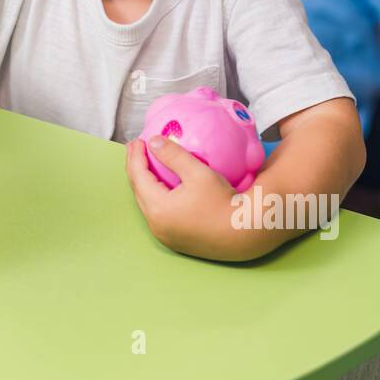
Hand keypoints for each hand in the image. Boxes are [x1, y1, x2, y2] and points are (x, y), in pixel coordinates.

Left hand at [124, 135, 236, 257]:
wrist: (243, 233)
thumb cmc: (223, 202)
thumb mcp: (199, 173)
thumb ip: (173, 155)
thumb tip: (153, 141)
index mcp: (158, 208)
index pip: (138, 176)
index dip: (135, 156)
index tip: (138, 140)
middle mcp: (156, 225)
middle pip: (138, 190)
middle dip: (136, 168)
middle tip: (137, 149)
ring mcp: (165, 235)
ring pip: (147, 204)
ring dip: (144, 183)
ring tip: (147, 166)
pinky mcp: (175, 240)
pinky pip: (158, 214)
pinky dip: (155, 197)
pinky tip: (162, 186)